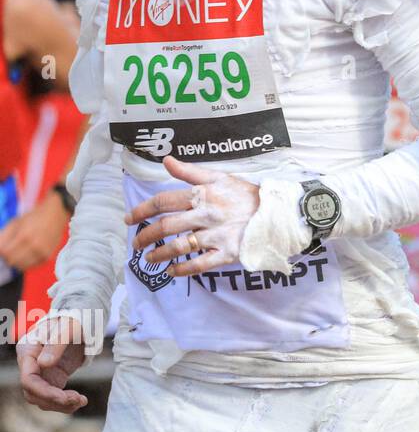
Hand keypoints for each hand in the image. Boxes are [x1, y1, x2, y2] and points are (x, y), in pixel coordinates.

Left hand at [0, 189, 70, 270]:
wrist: (56, 215)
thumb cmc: (34, 217)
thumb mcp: (15, 222)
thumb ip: (4, 236)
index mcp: (24, 236)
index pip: (4, 252)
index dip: (1, 250)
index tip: (3, 246)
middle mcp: (35, 246)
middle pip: (11, 261)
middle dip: (7, 256)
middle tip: (10, 249)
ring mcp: (42, 253)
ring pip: (21, 266)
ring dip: (16, 261)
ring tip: (18, 252)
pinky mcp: (48, 257)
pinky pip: (31, 266)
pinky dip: (26, 263)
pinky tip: (27, 255)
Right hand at [17, 315, 87, 413]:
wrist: (82, 318)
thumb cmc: (73, 318)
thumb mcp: (67, 327)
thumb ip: (55, 344)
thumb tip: (44, 364)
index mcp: (28, 351)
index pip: (28, 379)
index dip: (44, 391)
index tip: (64, 397)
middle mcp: (30, 364)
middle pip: (33, 393)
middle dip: (54, 400)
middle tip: (79, 399)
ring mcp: (41, 372)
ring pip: (42, 398)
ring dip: (61, 404)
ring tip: (82, 401)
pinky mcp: (53, 377)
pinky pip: (54, 395)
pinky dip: (65, 402)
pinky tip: (80, 401)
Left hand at [125, 155, 260, 277]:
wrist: (276, 213)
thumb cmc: (246, 195)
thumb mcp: (219, 177)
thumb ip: (190, 171)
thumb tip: (166, 160)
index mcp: (203, 194)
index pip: (164, 201)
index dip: (142, 209)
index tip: (130, 217)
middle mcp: (207, 215)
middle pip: (167, 226)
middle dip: (145, 235)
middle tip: (136, 242)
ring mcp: (217, 235)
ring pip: (180, 246)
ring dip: (159, 254)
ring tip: (149, 258)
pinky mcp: (227, 252)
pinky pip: (200, 264)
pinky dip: (182, 270)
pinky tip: (171, 271)